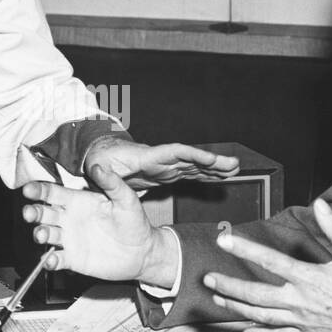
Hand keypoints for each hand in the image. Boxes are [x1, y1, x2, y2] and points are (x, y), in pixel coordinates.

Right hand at [22, 163, 175, 282]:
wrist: (142, 252)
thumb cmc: (133, 222)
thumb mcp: (126, 199)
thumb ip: (111, 183)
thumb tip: (97, 166)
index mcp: (77, 201)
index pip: (52, 193)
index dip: (38, 190)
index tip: (29, 190)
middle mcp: (68, 219)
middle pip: (43, 213)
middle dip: (33, 212)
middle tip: (29, 213)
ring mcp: (69, 239)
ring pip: (46, 235)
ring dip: (40, 234)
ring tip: (42, 235)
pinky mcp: (72, 259)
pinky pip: (56, 259)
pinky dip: (50, 260)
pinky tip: (51, 260)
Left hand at [83, 138, 240, 189]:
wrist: (101, 158)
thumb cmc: (100, 162)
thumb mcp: (97, 167)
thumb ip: (100, 172)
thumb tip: (95, 170)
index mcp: (146, 158)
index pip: (174, 153)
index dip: (193, 156)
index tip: (211, 159)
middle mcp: (160, 160)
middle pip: (190, 158)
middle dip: (212, 161)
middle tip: (235, 164)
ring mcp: (165, 166)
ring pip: (193, 165)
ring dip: (214, 168)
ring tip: (236, 169)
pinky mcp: (165, 173)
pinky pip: (189, 173)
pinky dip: (205, 175)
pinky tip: (220, 178)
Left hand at [203, 200, 331, 331]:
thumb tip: (321, 204)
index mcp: (309, 277)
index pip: (270, 260)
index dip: (245, 249)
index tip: (225, 240)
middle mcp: (300, 300)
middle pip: (255, 294)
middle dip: (229, 285)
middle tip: (209, 278)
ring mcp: (300, 319)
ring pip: (260, 315)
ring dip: (236, 307)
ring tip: (218, 299)